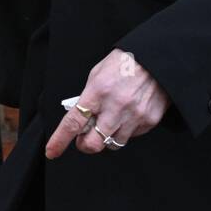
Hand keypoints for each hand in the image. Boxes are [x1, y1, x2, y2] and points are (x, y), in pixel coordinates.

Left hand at [44, 48, 170, 158]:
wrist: (158, 59)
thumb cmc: (125, 63)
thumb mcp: (99, 73)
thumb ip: (88, 97)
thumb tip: (81, 118)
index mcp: (98, 92)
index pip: (74, 122)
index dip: (60, 140)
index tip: (52, 151)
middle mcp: (116, 107)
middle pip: (93, 144)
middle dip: (85, 145)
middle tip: (86, 138)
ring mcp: (134, 116)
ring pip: (112, 144)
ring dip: (107, 138)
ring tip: (111, 121)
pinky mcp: (149, 121)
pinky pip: (131, 136)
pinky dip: (126, 130)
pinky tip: (129, 114)